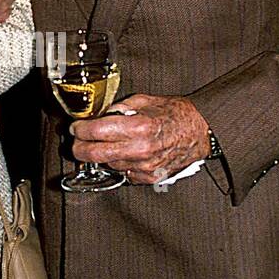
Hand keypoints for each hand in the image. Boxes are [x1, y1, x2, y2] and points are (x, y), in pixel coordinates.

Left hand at [70, 94, 210, 184]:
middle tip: (77, 142)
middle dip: (79, 148)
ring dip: (103, 155)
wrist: (202, 132)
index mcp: (137, 126)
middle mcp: (139, 149)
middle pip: (94, 154)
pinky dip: (121, 163)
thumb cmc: (177, 114)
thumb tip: (100, 114)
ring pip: (108, 164)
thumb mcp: (146, 100)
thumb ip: (120, 107)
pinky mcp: (148, 177)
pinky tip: (127, 153)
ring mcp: (144, 166)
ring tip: (109, 143)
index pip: (95, 131)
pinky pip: (124, 172)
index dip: (80, 130)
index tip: (76, 127)